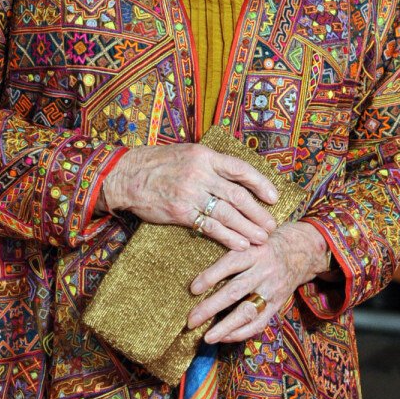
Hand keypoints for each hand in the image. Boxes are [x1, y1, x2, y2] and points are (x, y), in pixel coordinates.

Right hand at [101, 143, 279, 249]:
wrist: (126, 176)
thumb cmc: (157, 165)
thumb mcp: (186, 154)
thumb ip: (209, 164)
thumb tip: (234, 177)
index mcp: (205, 156)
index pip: (240, 169)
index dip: (260, 184)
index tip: (273, 197)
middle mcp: (200, 173)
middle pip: (238, 195)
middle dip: (258, 212)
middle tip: (272, 225)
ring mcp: (191, 193)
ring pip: (227, 213)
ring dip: (247, 228)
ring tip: (262, 239)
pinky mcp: (181, 212)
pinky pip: (210, 227)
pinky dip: (228, 237)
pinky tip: (240, 245)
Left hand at [186, 220, 331, 342]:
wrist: (302, 251)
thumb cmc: (265, 246)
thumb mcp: (250, 240)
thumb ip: (231, 251)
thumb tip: (199, 273)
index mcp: (254, 252)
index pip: (229, 264)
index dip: (210, 276)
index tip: (193, 289)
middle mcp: (264, 271)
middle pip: (235, 291)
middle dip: (211, 308)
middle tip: (191, 321)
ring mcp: (272, 290)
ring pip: (247, 311)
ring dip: (225, 327)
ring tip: (207, 338)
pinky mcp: (278, 304)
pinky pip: (259, 323)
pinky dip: (241, 332)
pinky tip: (224, 338)